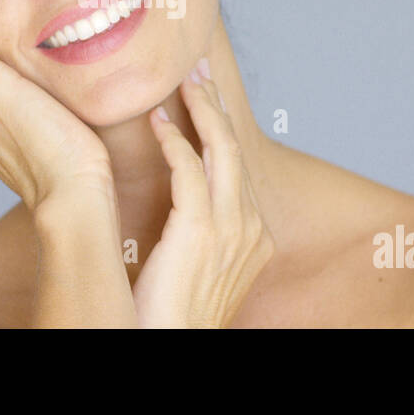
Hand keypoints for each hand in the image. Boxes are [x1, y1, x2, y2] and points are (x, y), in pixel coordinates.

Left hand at [132, 57, 276, 327]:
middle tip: (197, 70)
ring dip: (200, 110)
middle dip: (217, 104)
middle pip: (236, 149)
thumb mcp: (197, 264)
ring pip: (220, 150)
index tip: (207, 96)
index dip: (223, 125)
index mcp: (255, 235)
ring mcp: (231, 230)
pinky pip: (189, 170)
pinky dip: (175, 141)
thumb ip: (198, 230)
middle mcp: (251, 228)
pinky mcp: (200, 232)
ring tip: (180, 83)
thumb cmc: (173, 313)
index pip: (239, 165)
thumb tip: (180, 202)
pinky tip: (158, 123)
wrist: (169, 344)